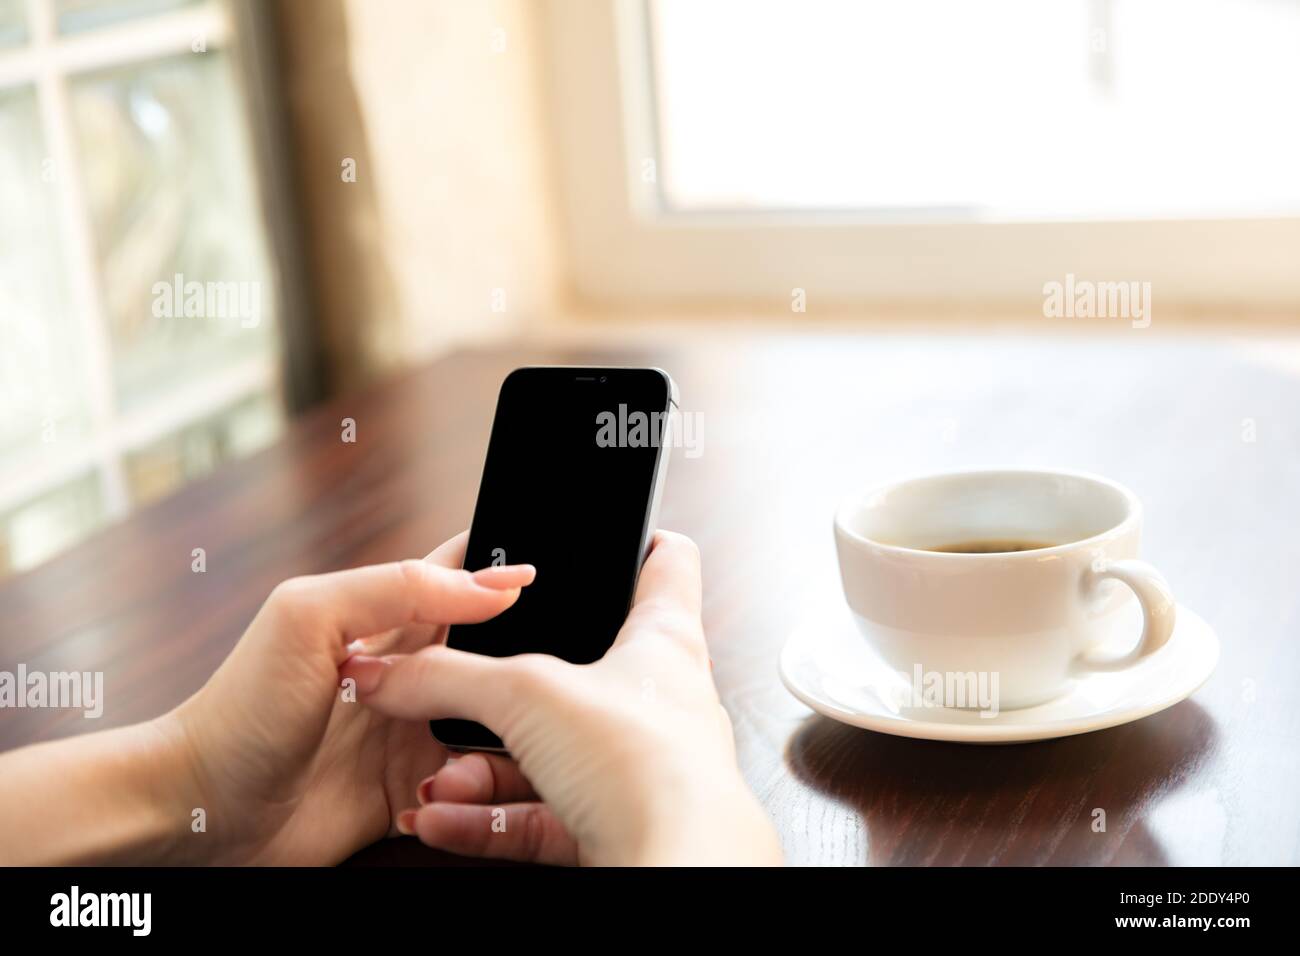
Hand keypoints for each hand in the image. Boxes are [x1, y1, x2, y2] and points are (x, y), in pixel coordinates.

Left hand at [168, 533, 535, 863]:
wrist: (202, 808)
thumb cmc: (236, 707)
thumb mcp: (309, 616)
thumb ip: (397, 588)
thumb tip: (489, 585)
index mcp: (387, 617)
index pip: (462, 575)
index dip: (505, 570)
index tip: (548, 575)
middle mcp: (411, 674)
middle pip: (494, 653)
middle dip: (526, 659)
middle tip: (544, 674)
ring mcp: (412, 734)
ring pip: (494, 725)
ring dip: (503, 734)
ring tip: (490, 743)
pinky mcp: (411, 794)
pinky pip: (471, 793)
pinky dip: (478, 795)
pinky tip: (457, 793)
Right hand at [340, 531, 782, 865]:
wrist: (676, 866)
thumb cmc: (647, 764)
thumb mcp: (526, 693)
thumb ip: (448, 676)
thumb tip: (385, 671)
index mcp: (661, 640)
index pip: (665, 564)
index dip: (637, 538)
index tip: (604, 531)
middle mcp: (656, 701)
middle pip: (574, 671)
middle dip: (502, 688)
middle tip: (455, 688)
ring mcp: (636, 769)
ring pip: (546, 754)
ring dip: (480, 767)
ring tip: (435, 778)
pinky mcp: (614, 826)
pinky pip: (539, 815)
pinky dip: (486, 816)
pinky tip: (441, 818)